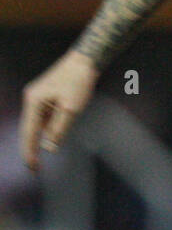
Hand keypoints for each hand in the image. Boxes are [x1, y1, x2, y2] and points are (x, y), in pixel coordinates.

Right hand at [20, 49, 98, 170]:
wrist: (84, 60)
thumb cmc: (78, 82)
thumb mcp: (71, 109)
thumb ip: (59, 129)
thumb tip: (49, 147)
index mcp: (34, 102)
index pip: (29, 133)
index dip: (29, 152)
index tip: (32, 167)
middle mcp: (31, 99)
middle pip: (28, 129)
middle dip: (31, 149)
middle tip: (34, 169)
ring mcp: (37, 97)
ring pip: (36, 124)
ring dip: (39, 139)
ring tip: (39, 158)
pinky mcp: (45, 97)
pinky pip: (43, 118)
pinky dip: (46, 129)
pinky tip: (50, 139)